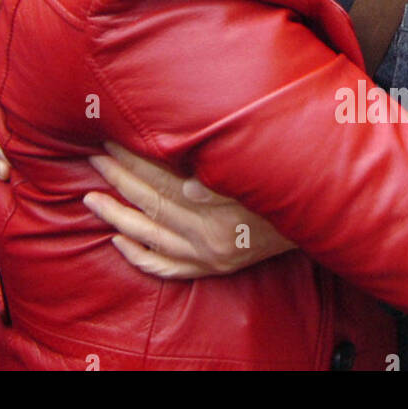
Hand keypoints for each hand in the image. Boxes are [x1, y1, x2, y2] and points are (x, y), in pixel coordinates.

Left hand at [82, 141, 294, 278]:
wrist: (317, 218)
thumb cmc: (284, 185)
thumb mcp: (257, 174)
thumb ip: (222, 178)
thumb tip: (188, 184)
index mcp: (219, 211)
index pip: (163, 182)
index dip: (134, 160)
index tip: (112, 140)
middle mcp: (209, 238)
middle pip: (152, 206)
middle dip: (119, 180)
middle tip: (94, 158)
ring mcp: (208, 256)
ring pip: (151, 238)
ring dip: (118, 217)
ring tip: (91, 198)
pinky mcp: (212, 267)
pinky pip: (167, 268)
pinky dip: (140, 256)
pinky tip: (119, 240)